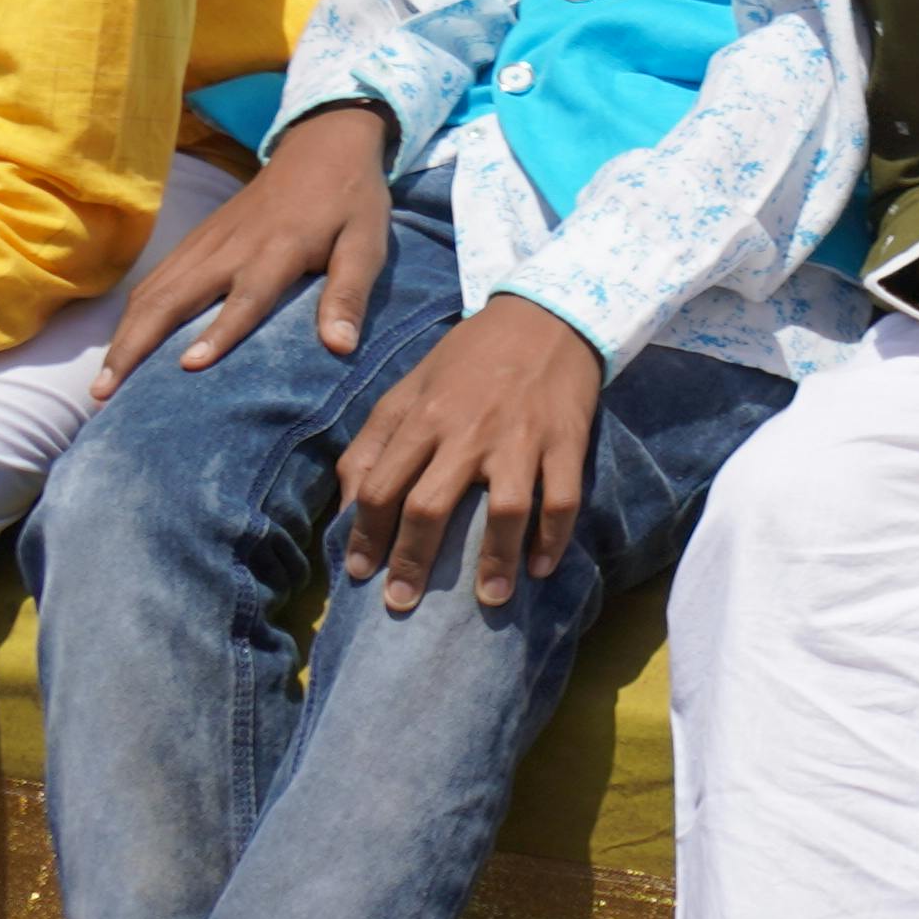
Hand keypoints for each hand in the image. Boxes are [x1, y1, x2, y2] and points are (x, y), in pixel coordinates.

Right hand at [110, 101, 400, 387]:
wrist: (322, 145)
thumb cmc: (350, 202)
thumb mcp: (368, 244)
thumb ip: (350, 293)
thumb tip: (340, 347)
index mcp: (279, 249)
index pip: (246, 298)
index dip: (220, 332)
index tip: (189, 366)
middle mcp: (231, 247)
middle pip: (173, 298)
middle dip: (136, 347)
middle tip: (106, 394)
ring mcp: (206, 242)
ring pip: (152, 292)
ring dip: (123, 338)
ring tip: (102, 385)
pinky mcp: (195, 240)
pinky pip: (154, 281)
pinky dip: (132, 316)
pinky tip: (120, 347)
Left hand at [333, 294, 604, 611]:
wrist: (547, 316)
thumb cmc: (468, 358)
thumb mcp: (410, 387)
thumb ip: (374, 441)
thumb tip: (351, 500)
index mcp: (425, 417)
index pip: (383, 486)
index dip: (366, 534)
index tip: (359, 572)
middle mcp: (469, 432)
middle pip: (432, 506)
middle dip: (413, 561)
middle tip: (402, 603)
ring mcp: (522, 438)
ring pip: (506, 510)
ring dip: (494, 560)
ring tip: (488, 600)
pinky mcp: (567, 440)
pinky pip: (563, 498)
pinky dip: (554, 537)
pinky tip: (541, 567)